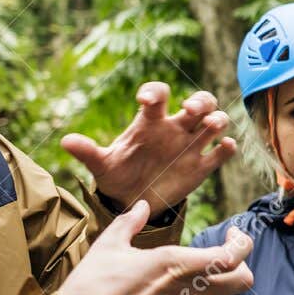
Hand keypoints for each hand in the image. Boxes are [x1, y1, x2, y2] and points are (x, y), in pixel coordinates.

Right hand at [58, 201, 253, 294]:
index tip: (231, 234)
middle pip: (243, 279)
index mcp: (178, 264)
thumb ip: (130, 222)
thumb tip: (141, 205)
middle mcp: (190, 291)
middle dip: (239, 265)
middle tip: (222, 254)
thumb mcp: (109, 246)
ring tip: (190, 274)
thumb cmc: (91, 287)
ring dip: (215, 283)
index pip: (235, 254)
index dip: (241, 242)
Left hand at [61, 82, 236, 211]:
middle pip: (199, 102)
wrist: (131, 202)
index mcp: (150, 123)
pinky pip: (221, 153)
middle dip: (200, 101)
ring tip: (212, 126)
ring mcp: (190, 147)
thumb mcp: (102, 165)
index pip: (159, 95)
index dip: (156, 92)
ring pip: (215, 122)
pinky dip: (227, 148)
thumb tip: (65, 141)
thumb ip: (88, 152)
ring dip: (218, 119)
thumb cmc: (117, 175)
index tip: (146, 100)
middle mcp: (175, 130)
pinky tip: (225, 147)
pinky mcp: (201, 167)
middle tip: (191, 109)